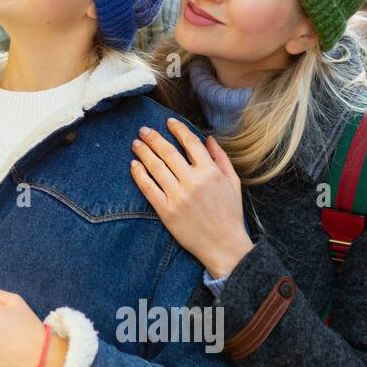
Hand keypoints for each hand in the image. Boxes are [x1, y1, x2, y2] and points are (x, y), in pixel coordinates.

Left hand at [130, 118, 252, 277]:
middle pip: (168, 152)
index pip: (190, 143)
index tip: (168, 122)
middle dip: (153, 138)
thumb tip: (208, 138)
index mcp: (210, 172)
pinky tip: (134, 165)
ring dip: (143, 152)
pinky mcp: (166, 211)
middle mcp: (193, 182)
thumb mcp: (232, 182)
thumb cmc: (229, 213)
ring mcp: (178, 196)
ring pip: (155, 167)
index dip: (177, 129)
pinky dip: (139, 174)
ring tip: (136, 144)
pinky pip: (148, 188)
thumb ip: (221, 158)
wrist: (223, 245)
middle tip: (143, 130)